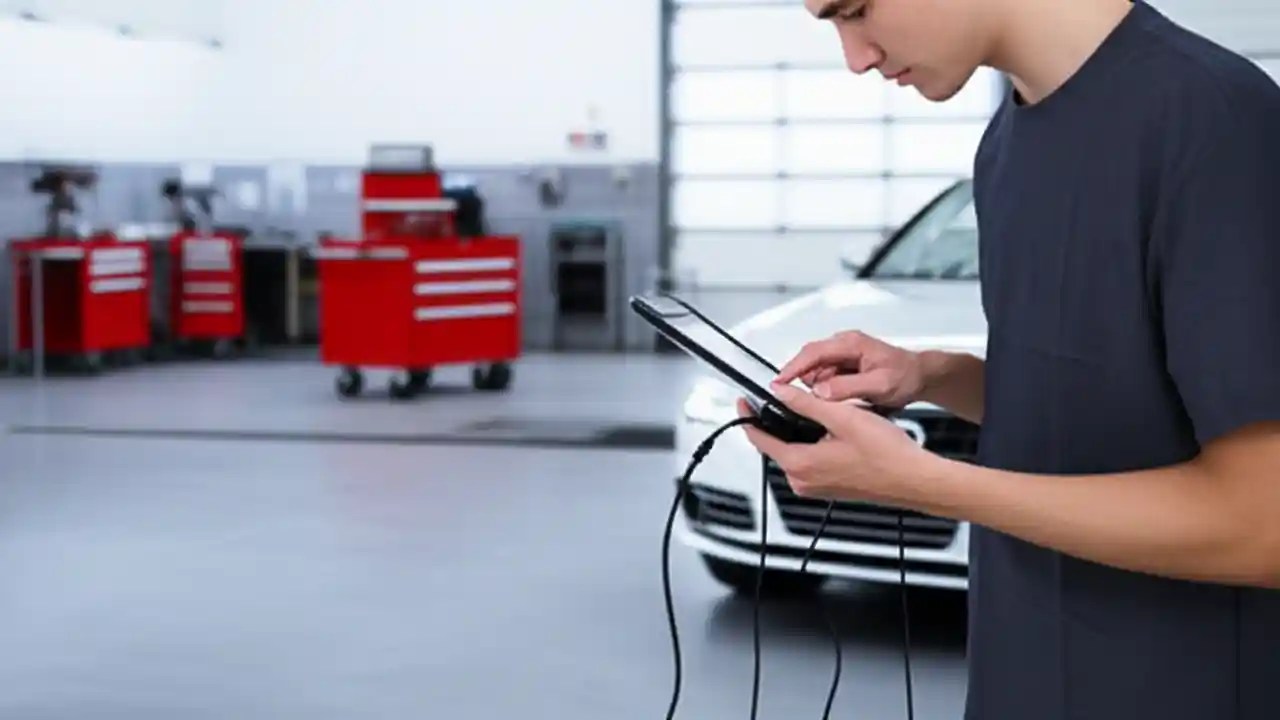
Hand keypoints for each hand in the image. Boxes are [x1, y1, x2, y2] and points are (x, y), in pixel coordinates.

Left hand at [736, 383, 942, 505]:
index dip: (749, 417)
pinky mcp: (828, 488)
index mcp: (800, 465)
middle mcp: (803, 481)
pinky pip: (809, 462)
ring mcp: (815, 487)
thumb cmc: (887, 455)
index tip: (744, 402)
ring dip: (797, 432)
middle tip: (780, 398)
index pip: (759, 440)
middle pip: (775, 446)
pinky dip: (811, 444)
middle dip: (775, 422)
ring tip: (813, 411)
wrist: (915, 480)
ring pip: (794, 453)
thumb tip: (780, 392)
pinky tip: (829, 431)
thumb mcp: (842, 417)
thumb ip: (806, 403)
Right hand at [774, 330, 926, 409]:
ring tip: (840, 400)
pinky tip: (842, 399)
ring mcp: (843, 354)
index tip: (778, 382)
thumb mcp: (879, 385)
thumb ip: (849, 387)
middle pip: (810, 361)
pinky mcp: (843, 364)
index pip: (812, 352)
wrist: (920, 376)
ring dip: (819, 388)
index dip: (793, 367)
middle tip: (813, 401)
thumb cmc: (905, 376)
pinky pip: (825, 377)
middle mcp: (843, 344)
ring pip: (816, 371)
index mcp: (850, 344)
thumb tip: (820, 391)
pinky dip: (827, 389)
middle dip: (807, 382)